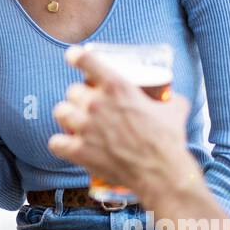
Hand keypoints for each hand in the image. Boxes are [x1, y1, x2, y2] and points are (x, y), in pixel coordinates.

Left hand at [47, 44, 192, 204]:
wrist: (163, 174)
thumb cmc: (169, 140)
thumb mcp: (175, 108)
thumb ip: (169, 97)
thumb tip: (170, 95)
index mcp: (118, 86)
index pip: (86, 60)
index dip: (76, 56)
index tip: (73, 57)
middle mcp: (97, 103)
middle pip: (72, 90)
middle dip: (79, 97)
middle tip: (88, 106)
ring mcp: (86, 127)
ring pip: (60, 111)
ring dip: (67, 116)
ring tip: (75, 122)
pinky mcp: (79, 150)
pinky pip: (55, 142)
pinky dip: (60, 144)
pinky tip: (66, 144)